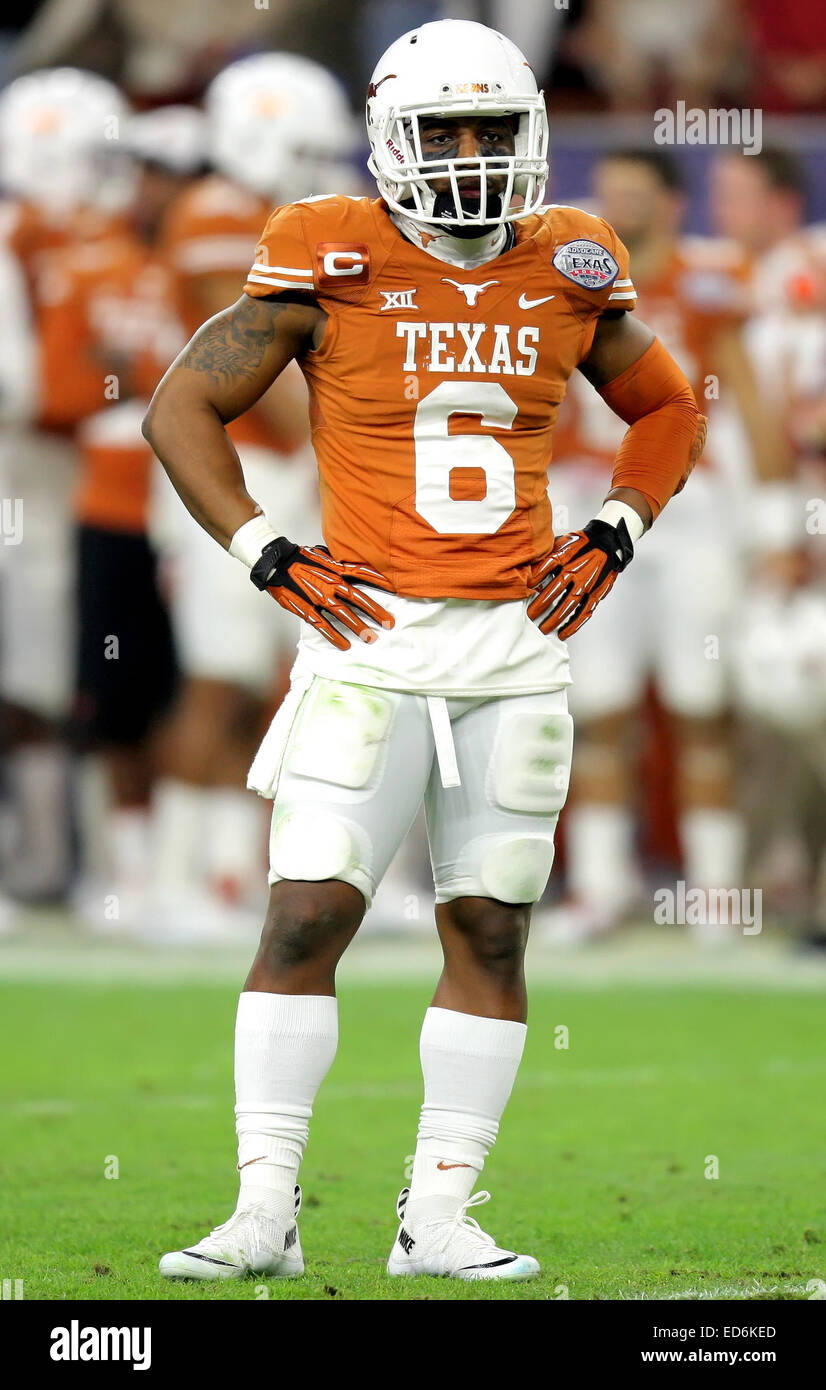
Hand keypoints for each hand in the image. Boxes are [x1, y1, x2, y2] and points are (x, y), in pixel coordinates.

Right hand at [250, 538, 394, 650]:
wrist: (276, 563)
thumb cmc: (301, 558)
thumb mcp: (324, 555)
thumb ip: (340, 563)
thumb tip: (356, 566)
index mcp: (336, 569)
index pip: (363, 574)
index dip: (380, 582)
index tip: (397, 590)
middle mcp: (331, 583)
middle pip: (358, 598)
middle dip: (375, 611)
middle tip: (389, 624)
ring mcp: (319, 597)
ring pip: (343, 614)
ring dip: (358, 627)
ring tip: (371, 638)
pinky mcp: (306, 609)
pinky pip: (323, 625)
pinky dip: (334, 637)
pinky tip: (345, 646)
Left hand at [527, 517, 633, 639]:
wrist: (607, 543)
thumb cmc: (581, 544)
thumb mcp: (561, 542)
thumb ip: (546, 553)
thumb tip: (527, 564)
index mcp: (566, 557)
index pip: (546, 568)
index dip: (535, 578)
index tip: (525, 588)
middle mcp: (576, 572)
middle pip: (555, 591)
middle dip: (540, 605)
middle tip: (530, 616)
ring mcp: (586, 584)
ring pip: (569, 605)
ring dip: (555, 619)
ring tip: (544, 629)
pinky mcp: (595, 594)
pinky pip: (584, 612)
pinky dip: (573, 625)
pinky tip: (563, 633)